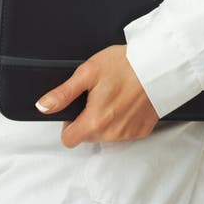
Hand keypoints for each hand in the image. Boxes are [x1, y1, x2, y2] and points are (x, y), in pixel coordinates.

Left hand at [35, 44, 158, 148]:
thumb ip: (63, 93)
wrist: (159, 64)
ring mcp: (129, 134)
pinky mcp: (142, 131)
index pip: (69, 140)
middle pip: (88, 136)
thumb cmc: (126, 64)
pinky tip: (128, 101)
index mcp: (95, 121)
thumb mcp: (88, 72)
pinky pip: (124, 132)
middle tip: (98, 94)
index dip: (68, 123)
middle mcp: (112, 133)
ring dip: (106, 120)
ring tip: (115, 95)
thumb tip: (43, 106)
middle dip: (88, 119)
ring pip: (106, 135)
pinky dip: (123, 120)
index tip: (76, 108)